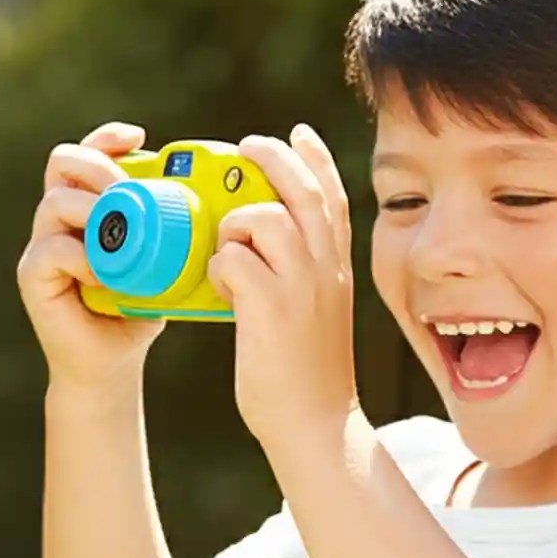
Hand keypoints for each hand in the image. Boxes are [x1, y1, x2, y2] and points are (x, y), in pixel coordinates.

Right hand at [18, 122, 166, 388]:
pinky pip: (52, 250)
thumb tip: (214, 200)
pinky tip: (105, 275)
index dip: (107, 138)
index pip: (86, 154)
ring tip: (123, 234)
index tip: (140, 138)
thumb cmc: (138, 307)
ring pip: (55, 201)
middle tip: (129, 189)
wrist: (112, 362)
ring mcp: (42, 245)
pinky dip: (83, 257)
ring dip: (94, 210)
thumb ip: (175, 228)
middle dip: (100, 167)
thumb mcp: (164, 260)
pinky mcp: (34, 276)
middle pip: (62, 162)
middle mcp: (58, 218)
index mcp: (87, 205)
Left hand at [207, 125, 358, 446]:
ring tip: (225, 246)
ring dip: (234, 223)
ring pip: (263, 218)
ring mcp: (301, 286)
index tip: (297, 133)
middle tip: (245, 146)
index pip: (332, 197)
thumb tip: (257, 246)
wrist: (315, 424)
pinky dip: (218, 265)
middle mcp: (325, 269)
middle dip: (271, 158)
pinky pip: (232, 259)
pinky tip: (219, 288)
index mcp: (338, 268)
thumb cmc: (306, 374)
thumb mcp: (316, 313)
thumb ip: (299, 275)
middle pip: (301, 191)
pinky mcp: (270, 309)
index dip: (315, 159)